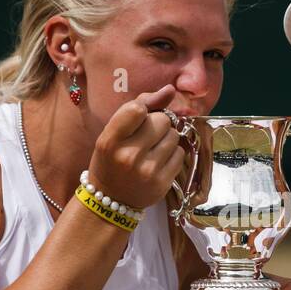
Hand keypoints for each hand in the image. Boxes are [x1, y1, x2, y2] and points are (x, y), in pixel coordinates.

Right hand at [89, 85, 187, 207]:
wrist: (111, 200)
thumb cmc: (112, 159)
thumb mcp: (114, 132)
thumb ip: (140, 107)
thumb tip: (169, 90)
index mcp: (110, 141)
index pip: (137, 108)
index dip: (142, 110)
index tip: (137, 119)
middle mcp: (128, 156)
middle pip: (161, 120)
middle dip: (157, 124)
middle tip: (146, 137)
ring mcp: (147, 171)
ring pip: (173, 136)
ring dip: (166, 139)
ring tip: (152, 149)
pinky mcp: (162, 182)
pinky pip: (180, 153)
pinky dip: (173, 154)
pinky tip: (159, 161)